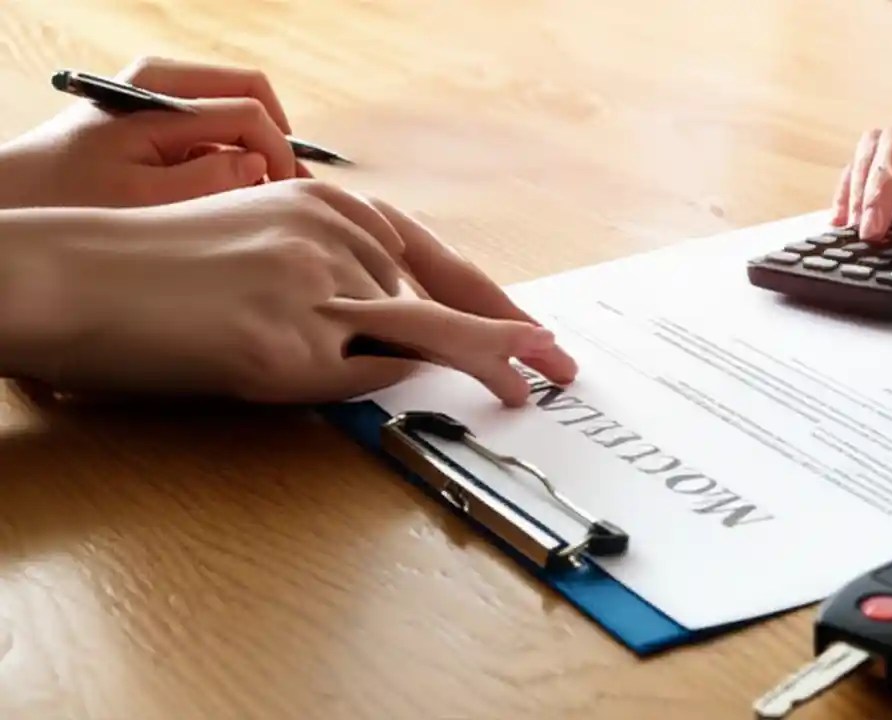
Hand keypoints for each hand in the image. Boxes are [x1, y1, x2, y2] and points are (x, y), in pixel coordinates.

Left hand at [0, 56, 310, 208]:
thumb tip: (258, 164)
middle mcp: (159, 79)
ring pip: (233, 102)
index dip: (279, 150)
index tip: (287, 193)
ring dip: (255, 143)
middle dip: (277, 137)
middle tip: (286, 186)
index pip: (248, 110)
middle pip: (249, 91)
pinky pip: (211, 116)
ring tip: (262, 190)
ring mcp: (156, 89)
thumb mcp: (143, 199)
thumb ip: (208, 180)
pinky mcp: (153, 107)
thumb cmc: (69, 199)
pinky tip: (229, 185)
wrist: (13, 190)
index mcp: (156, 95)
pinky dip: (231, 146)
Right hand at [0, 180, 575, 404]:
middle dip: (503, 341)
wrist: (76, 276)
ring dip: (459, 367)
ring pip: (413, 338)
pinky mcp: (288, 340)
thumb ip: (336, 275)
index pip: (433, 260)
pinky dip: (387, 388)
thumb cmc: (162, 271)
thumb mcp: (263, 245)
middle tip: (562, 366)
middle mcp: (333, 234)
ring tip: (523, 384)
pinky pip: (361, 375)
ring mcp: (314, 284)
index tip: (535, 331)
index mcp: (329, 203)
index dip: (492, 302)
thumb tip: (402, 330)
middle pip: (439, 302)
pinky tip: (419, 388)